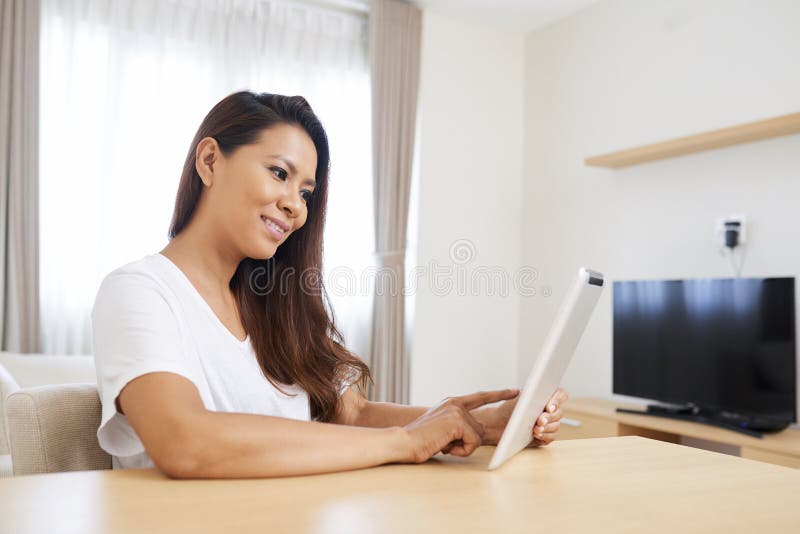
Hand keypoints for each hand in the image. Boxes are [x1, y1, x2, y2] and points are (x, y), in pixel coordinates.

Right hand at [400, 389, 519, 462]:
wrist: (404, 441)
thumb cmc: (421, 439)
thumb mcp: (444, 429)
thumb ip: (460, 426)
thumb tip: (478, 433)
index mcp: (452, 403)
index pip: (480, 396)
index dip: (498, 394)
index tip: (515, 390)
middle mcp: (455, 403)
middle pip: (479, 429)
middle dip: (467, 443)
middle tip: (445, 443)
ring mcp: (457, 411)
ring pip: (476, 437)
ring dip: (462, 447)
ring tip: (442, 443)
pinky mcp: (458, 421)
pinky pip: (472, 443)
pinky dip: (460, 450)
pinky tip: (444, 445)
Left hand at [472, 387, 568, 446]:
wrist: (500, 423)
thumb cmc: (509, 409)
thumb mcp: (516, 399)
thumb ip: (525, 395)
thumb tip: (524, 392)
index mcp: (547, 396)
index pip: (561, 395)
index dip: (557, 400)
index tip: (548, 407)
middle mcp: (550, 410)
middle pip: (559, 412)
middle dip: (549, 417)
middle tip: (540, 420)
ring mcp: (549, 423)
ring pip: (556, 426)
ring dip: (547, 428)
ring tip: (535, 429)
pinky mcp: (545, 436)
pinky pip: (551, 437)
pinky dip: (545, 436)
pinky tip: (536, 435)